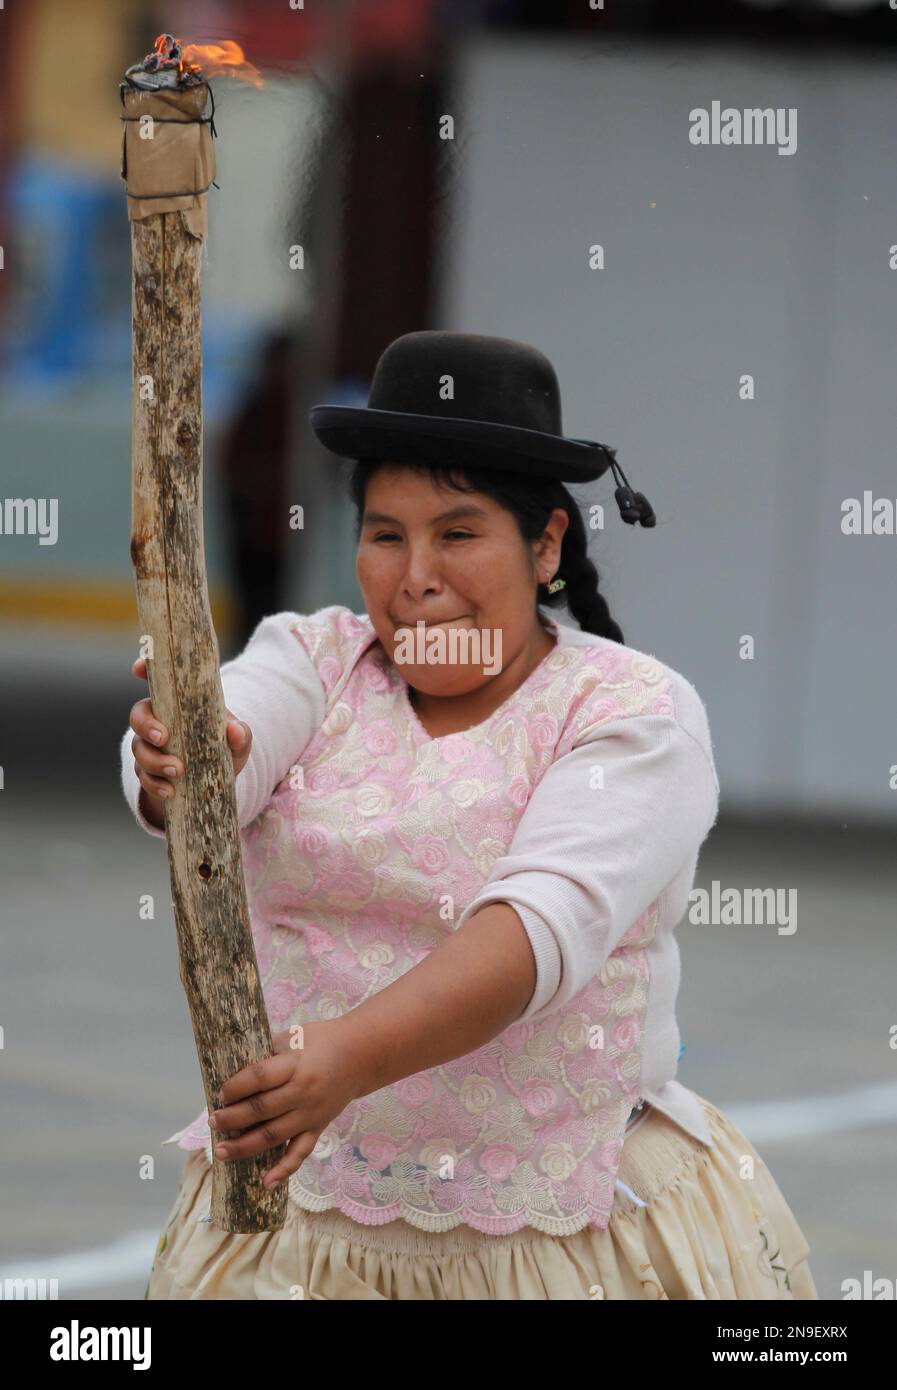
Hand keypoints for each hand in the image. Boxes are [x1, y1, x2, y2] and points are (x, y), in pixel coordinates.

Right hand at [128, 655, 252, 808]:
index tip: (138, 667)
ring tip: (178, 770)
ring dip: (155, 760)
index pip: (157, 681)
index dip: (144, 669)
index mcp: (178, 704)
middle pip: (138, 715)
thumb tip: (235, 731)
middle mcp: (159, 721)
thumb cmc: (224, 749)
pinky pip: (143, 776)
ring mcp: (150, 747)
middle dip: (146, 725)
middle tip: (163, 737)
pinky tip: (170, 791)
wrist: (215, 783)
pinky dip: (155, 784)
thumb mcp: (238, 741)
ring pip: (139, 749)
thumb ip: (240, 734)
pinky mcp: (148, 772)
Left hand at [208, 1020, 361, 1187]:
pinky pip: (300, 1152)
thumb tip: (234, 1073)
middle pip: (262, 1110)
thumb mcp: (293, 1036)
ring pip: (274, 1135)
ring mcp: (311, 1114)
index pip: (260, 1078)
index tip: (221, 1093)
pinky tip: (266, 1182)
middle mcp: (303, 1092)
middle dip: (232, 1119)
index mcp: (295, 1064)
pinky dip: (284, 1169)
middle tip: (213, 1122)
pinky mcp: (318, 1127)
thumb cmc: (321, 1040)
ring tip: (221, 1151)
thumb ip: (267, 1054)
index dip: (236, 1087)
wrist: (361, 1055)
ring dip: (245, 1146)